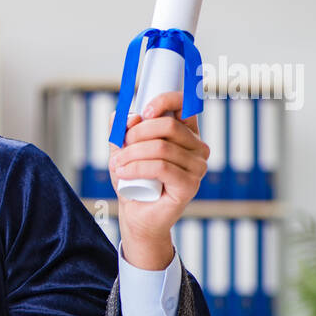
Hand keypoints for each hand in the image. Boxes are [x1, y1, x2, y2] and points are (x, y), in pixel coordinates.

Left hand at [107, 90, 208, 268]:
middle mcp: (198, 147)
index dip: (164, 101)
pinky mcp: (190, 185)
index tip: (142, 112)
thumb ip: (121, 128)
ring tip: (117, 165)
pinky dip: (137, 168)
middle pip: (168, 126)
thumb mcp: (122, 149)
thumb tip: (128, 114)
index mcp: (186, 132)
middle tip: (120, 148)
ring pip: (162, 148)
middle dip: (137, 133)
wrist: (137, 214)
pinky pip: (161, 167)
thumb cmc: (133, 180)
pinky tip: (123, 173)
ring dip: (131, 154)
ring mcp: (197, 167)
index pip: (185, 104)